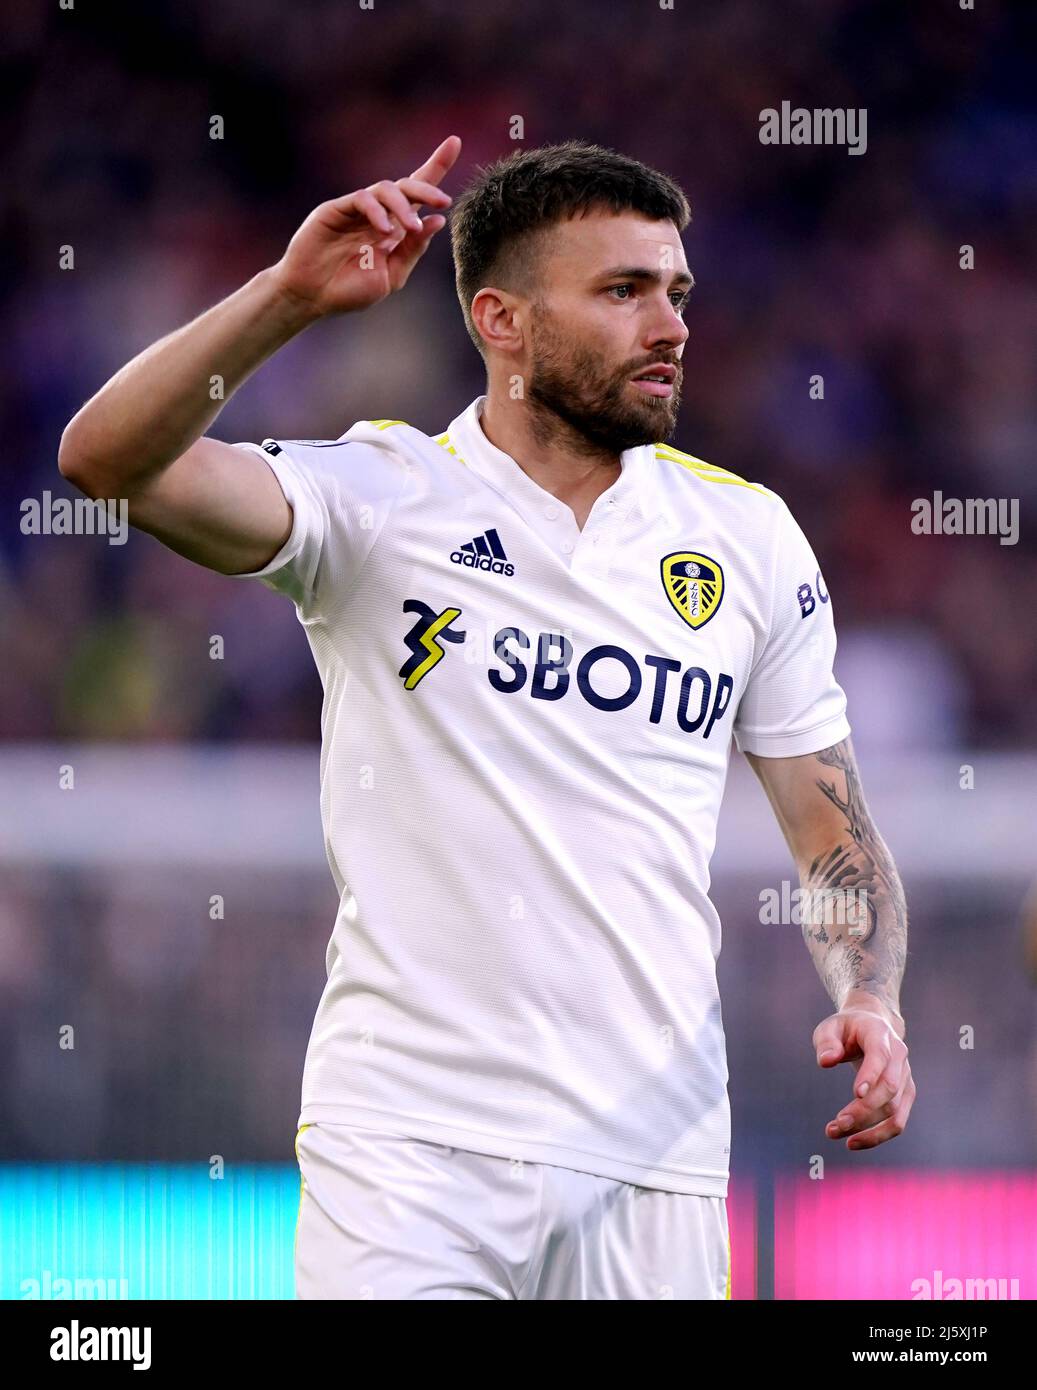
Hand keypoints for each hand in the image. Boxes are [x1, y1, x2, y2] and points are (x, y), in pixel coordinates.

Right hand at [269, 135, 460, 317]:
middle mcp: (379, 213)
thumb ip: (412, 249)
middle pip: (407, 185)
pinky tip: (384, 231)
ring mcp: (357, 209)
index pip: (418, 193)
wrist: (313, 297)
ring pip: (386, 189)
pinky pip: (362, 200)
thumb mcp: (392, 275)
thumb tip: (437, 221)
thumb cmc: (349, 289)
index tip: (455, 142)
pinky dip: (377, 212)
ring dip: (403, 207)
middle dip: (428, 188)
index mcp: (395, 228)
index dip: (436, 166)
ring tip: (410, 229)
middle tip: (444, 201)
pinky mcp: (336, 208)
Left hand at [814, 1002, 914, 1149]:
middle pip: (889, 1088)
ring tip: (834, 1133)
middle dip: (864, 1110)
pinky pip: (897, 1121)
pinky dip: (878, 1136)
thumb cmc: (847, 1029)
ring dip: (867, 1128)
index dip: (871, 1075)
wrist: (873, 1026)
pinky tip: (853, 1142)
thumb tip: (826, 1061)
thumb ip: (826, 1042)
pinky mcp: (906, 1094)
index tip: (856, 1094)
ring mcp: (905, 1077)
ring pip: (894, 1110)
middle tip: (836, 1124)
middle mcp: (899, 1056)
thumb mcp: (830, 1027)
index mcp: (880, 1034)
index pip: (881, 1056)